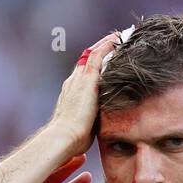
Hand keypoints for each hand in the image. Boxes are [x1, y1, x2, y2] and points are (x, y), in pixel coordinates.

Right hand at [46, 32, 122, 156]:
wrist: (64, 137)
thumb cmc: (72, 140)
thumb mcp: (83, 129)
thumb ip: (88, 127)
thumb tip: (88, 145)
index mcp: (71, 95)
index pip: (83, 76)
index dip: (93, 67)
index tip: (104, 62)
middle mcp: (73, 83)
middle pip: (87, 61)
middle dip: (99, 51)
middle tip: (113, 43)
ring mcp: (79, 79)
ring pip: (92, 55)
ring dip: (105, 45)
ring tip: (118, 37)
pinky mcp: (87, 79)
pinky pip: (98, 55)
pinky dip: (107, 45)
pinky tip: (117, 39)